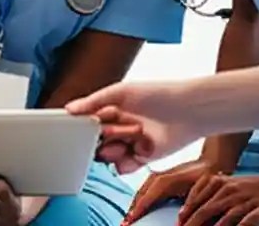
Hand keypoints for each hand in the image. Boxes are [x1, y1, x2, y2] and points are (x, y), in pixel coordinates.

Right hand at [64, 81, 198, 173]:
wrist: (189, 111)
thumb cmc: (158, 94)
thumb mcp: (121, 92)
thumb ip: (93, 101)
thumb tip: (69, 109)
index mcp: (111, 110)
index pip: (87, 122)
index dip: (83, 126)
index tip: (80, 127)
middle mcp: (119, 127)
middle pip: (95, 141)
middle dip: (97, 139)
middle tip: (107, 131)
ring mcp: (129, 143)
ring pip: (107, 155)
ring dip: (111, 150)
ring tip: (125, 140)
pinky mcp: (142, 158)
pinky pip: (123, 167)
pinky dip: (125, 163)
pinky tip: (134, 152)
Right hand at [123, 159, 219, 222]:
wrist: (209, 165)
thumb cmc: (204, 179)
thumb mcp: (196, 194)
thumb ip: (186, 208)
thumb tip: (179, 221)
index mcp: (164, 182)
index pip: (145, 200)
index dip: (137, 212)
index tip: (129, 222)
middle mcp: (157, 178)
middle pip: (139, 197)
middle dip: (131, 211)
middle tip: (125, 224)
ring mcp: (156, 176)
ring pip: (140, 193)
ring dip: (134, 206)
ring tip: (129, 219)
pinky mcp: (158, 178)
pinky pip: (145, 190)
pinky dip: (140, 200)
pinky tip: (139, 208)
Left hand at [178, 173, 258, 225]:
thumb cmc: (252, 189)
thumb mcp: (228, 186)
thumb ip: (209, 197)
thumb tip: (187, 213)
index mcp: (220, 184)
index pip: (197, 201)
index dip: (186, 215)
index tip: (177, 225)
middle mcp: (230, 192)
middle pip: (206, 210)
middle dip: (193, 225)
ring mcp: (247, 201)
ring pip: (225, 218)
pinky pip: (248, 222)